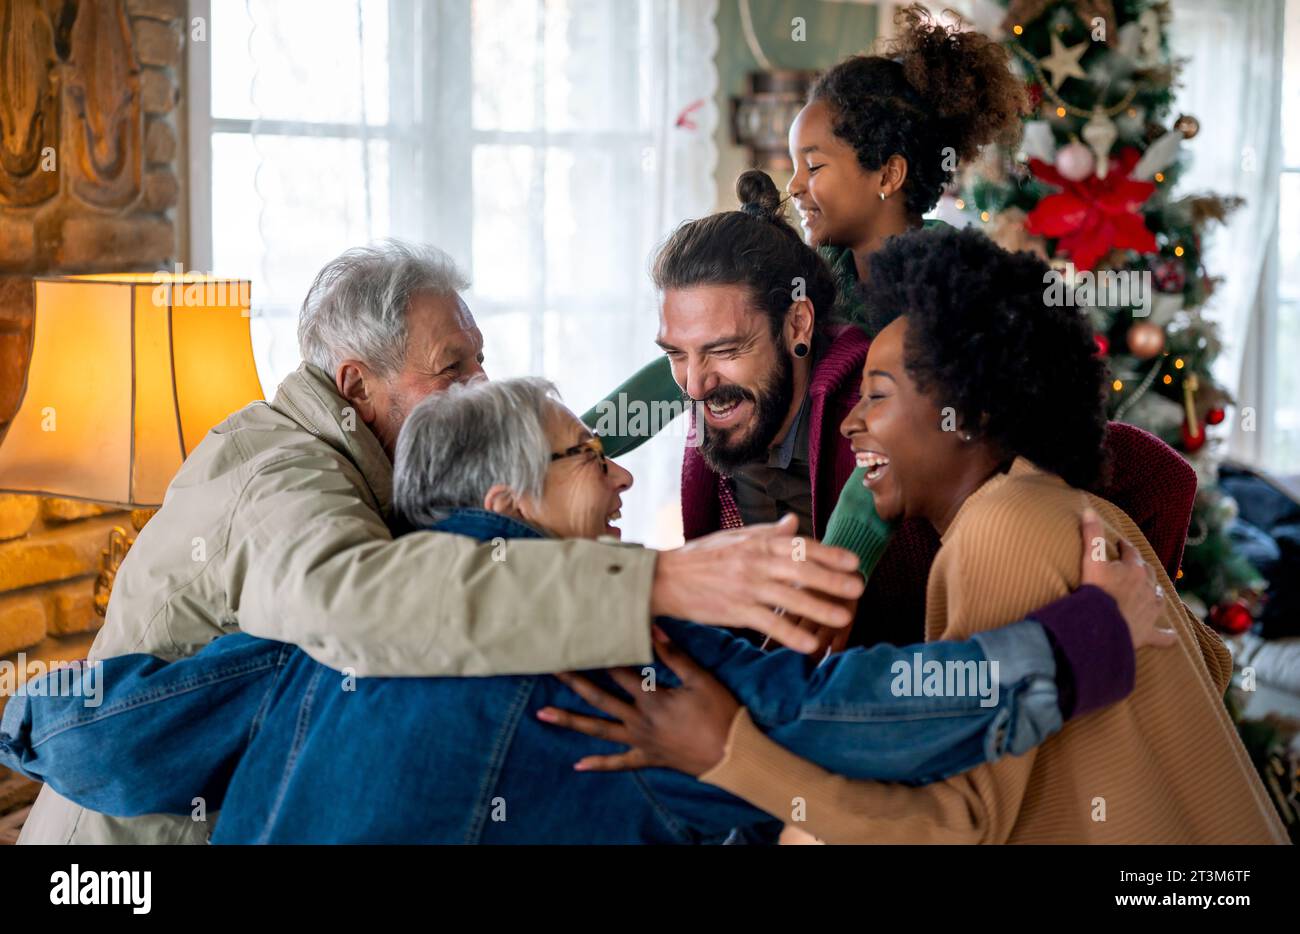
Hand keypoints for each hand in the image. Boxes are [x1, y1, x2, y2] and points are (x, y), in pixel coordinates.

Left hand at [536, 626, 740, 776]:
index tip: (580, 639)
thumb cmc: (721, 714)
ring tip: (542, 714)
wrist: (734, 755)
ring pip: (599, 730)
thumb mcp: (701, 680)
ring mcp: (640, 741)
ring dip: (570, 721)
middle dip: (573, 682)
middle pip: (599, 698)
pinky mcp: (648, 757)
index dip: (600, 654)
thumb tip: (654, 628)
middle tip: (550, 668)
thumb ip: (675, 655)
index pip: (619, 671)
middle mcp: (639, 720)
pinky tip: (578, 765)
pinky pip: (619, 763)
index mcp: (652, 698)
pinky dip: (598, 764)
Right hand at [650, 514, 863, 652]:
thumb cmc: (701, 557)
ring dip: (819, 608)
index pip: (801, 546)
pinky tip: (810, 644)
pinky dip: (790, 634)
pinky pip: (769, 623)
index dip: (829, 554)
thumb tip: (793, 523)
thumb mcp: (735, 537)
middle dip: (833, 580)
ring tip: (844, 617)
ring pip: (790, 598)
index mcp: (757, 542)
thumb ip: (767, 532)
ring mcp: (746, 587)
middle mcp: (755, 562)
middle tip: (859, 588)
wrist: (664, 578)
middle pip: (801, 570)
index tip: (854, 562)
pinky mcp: (735, 611)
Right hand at [1079, 508, 1176, 650]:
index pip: (1131, 553)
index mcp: (1134, 569)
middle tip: (1134, 567)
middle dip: (1142, 569)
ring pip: (1158, 598)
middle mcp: (1147, 588)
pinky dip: (1167, 636)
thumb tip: (1088, 509)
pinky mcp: (1148, 632)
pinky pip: (1163, 635)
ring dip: (1154, 594)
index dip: (1126, 548)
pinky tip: (1171, 637)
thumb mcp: (1091, 559)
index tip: (1121, 545)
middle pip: (1148, 573)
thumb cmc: (1096, 591)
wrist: (1101, 625)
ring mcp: (1150, 611)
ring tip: (1150, 592)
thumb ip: (1091, 534)